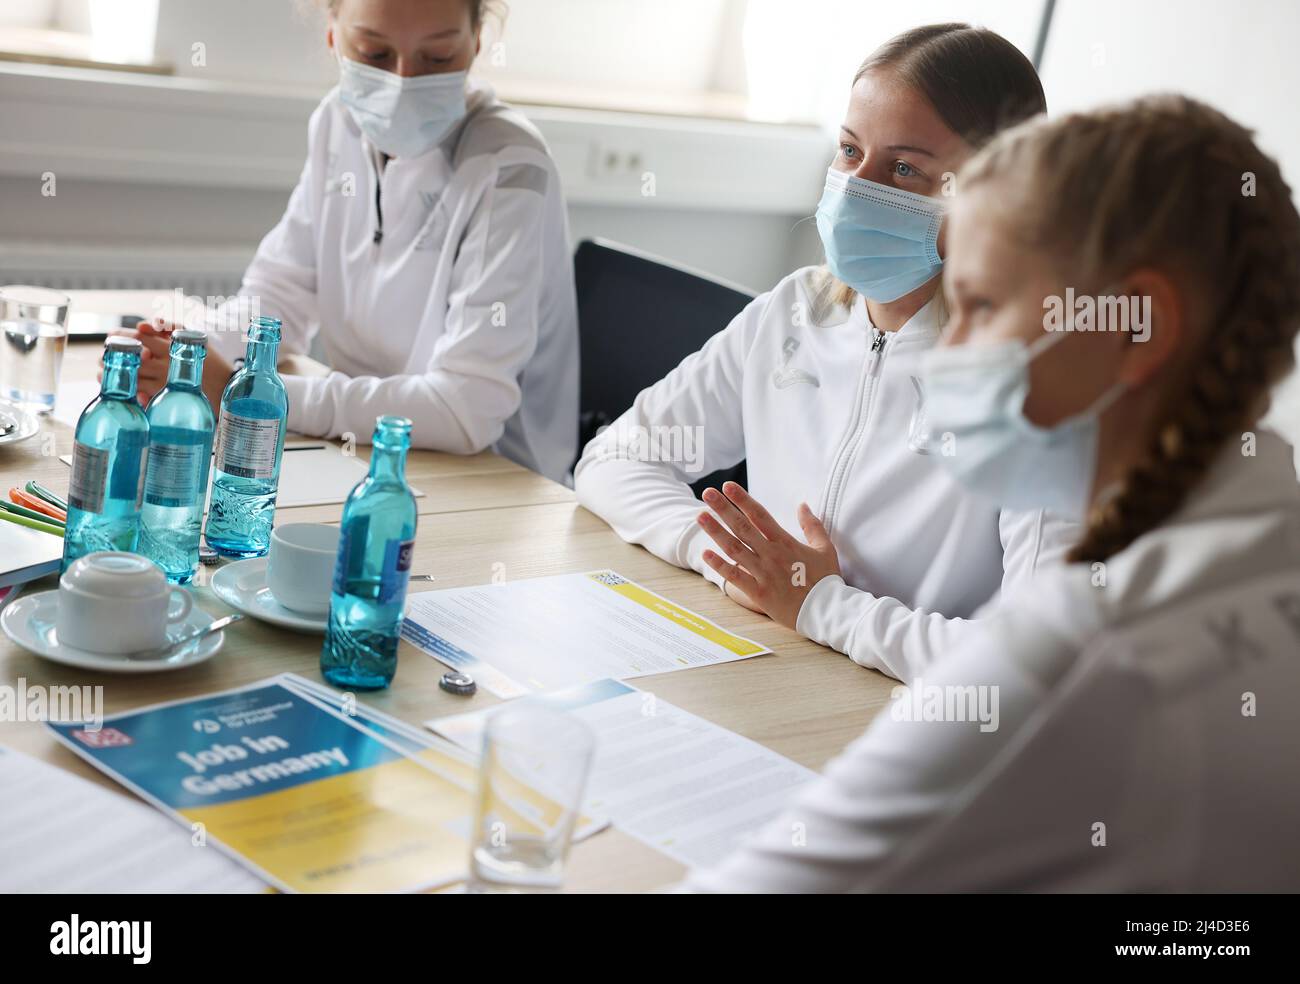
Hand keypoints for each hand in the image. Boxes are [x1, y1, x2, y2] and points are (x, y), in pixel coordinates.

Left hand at [98, 318, 232, 408]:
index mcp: (171, 348)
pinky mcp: (165, 398)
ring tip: (102, 371)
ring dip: (113, 374)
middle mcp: (166, 365)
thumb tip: (144, 324)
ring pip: (131, 378)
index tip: (111, 336)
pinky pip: (140, 396)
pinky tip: (118, 387)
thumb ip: (169, 326)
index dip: (121, 336)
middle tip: (102, 355)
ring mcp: (164, 383)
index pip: (139, 338)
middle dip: (112, 354)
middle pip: (131, 358)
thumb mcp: (193, 338)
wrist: (226, 387)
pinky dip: (126, 391)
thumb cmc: (207, 361)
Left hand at [697, 481, 840, 628]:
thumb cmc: (826, 580)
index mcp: (786, 542)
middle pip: (742, 527)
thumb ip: (812, 525)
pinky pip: (736, 577)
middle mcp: (771, 554)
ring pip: (735, 548)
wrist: (827, 611)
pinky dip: (720, 566)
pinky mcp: (759, 593)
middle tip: (707, 493)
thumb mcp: (825, 548)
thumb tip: (802, 505)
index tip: (728, 486)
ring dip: (716, 531)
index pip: (759, 516)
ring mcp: (763, 573)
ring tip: (700, 516)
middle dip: (723, 509)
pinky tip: (706, 554)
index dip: (742, 500)